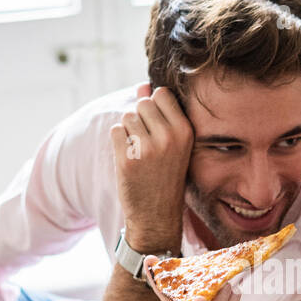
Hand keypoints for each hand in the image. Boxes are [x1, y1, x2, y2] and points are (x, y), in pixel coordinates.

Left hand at [110, 83, 193, 246]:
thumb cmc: (165, 174)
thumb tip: (143, 86)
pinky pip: (116, 131)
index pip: (161, 94)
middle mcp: (169, 137)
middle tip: (146, 141)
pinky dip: (119, 142)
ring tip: (139, 151)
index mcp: (185, 131)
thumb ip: (159, 112)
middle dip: (139, 117)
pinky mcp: (128, 159)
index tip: (156, 125)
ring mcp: (148, 149)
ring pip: (127, 117)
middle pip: (142, 103)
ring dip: (128, 131)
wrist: (157, 213)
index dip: (154, 105)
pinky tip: (130, 158)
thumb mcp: (173, 143)